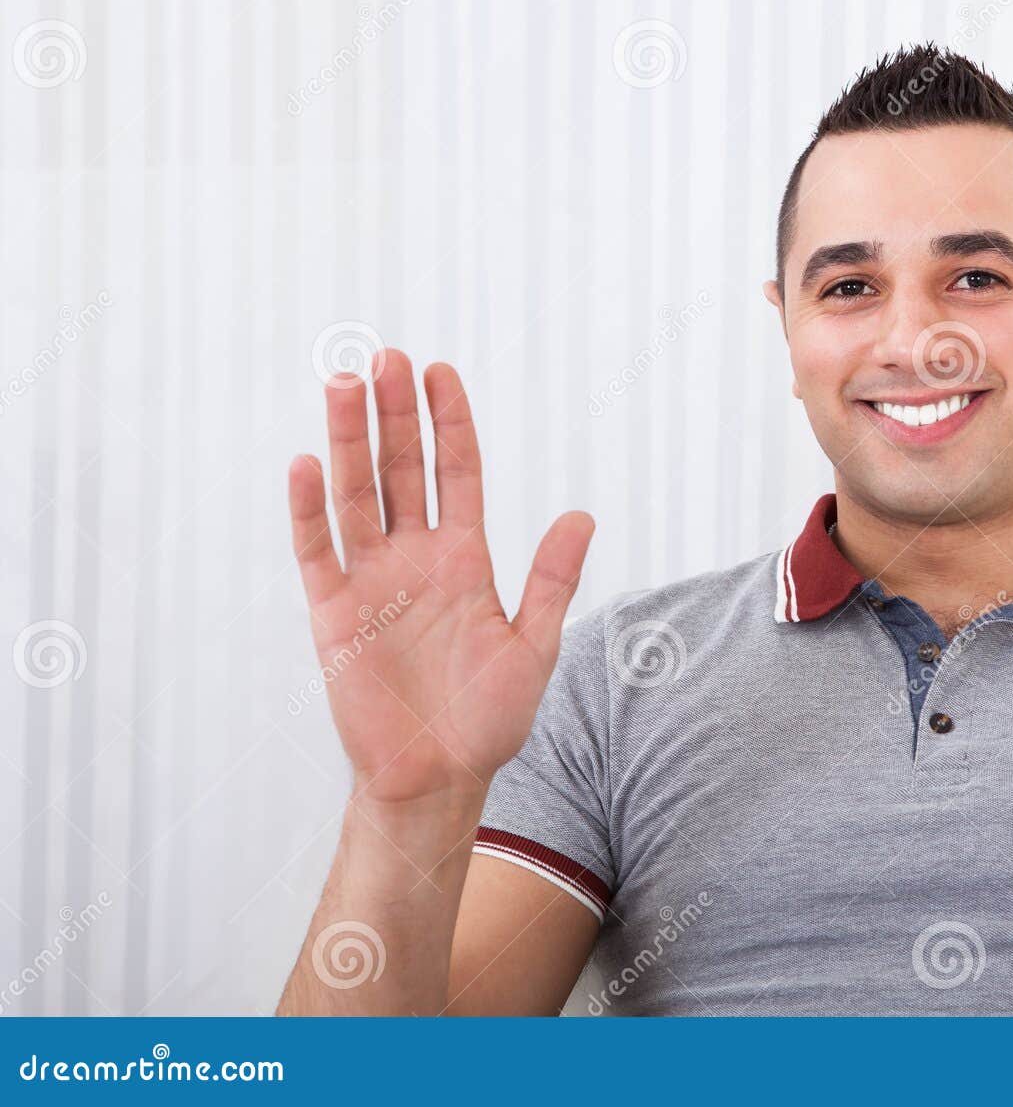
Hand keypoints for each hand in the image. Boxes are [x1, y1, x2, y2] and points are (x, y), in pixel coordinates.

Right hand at [287, 351, 592, 803]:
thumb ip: (550, 580)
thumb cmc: (489, 719)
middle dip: (394, 415)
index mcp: (465, 559)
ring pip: (355, 495)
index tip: (440, 372)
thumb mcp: (533, 645)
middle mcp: (415, 558)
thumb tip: (582, 516)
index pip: (454, 472)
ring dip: (348, 442)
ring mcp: (372, 581)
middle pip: (400, 470)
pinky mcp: (334, 614)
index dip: (448, 423)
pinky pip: (317, 552)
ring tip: (344, 384)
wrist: (438, 777)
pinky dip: (309, 510)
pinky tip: (307, 464)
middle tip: (386, 358)